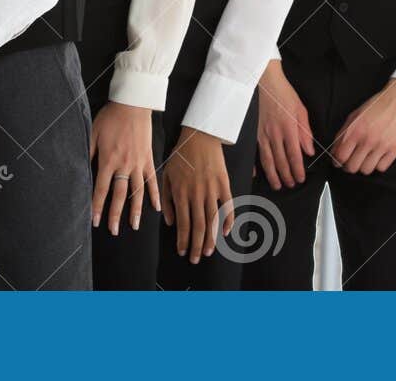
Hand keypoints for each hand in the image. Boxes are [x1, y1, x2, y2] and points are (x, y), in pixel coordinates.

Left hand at [90, 101, 159, 234]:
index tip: (95, 221)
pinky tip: (156, 208)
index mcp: (108, 160)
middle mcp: (124, 165)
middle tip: (113, 230)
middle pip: (119, 195)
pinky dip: (155, 194)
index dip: (97, 207)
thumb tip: (81, 169)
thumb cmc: (110, 118)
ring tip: (134, 226)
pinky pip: (152, 180)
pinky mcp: (148, 159)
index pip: (101, 189)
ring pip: (137, 192)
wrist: (132, 104)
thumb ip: (88, 153)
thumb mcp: (93, 133)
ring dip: (135, 210)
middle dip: (115, 214)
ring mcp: (138, 163)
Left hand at [160, 127, 232, 263]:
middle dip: (197, 246)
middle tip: (196, 259)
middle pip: (198, 226)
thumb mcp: (166, 176)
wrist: (199, 136)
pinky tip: (226, 232)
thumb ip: (167, 200)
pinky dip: (228, 220)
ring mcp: (212, 190)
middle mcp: (197, 194)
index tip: (182, 252)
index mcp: (181, 193)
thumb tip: (169, 223)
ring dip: (211, 239)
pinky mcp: (224, 184)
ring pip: (213, 220)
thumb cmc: (180, 156)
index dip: (183, 240)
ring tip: (209, 252)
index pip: (182, 223)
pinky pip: (228, 206)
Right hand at [256, 59, 313, 189]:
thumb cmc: (284, 95)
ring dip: (272, 175)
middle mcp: (275, 134)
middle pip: (280, 161)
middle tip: (290, 185)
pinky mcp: (255, 132)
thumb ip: (305, 132)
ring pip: (267, 160)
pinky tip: (257, 174)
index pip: (294, 155)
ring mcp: (262, 134)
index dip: (297, 169)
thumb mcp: (301, 110)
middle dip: (286, 176)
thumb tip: (309, 151)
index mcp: (289, 129)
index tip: (300, 179)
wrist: (266, 83)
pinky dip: (255, 165)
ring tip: (277, 185)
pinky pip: (255, 152)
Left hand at [330, 78, 395, 174]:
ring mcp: (382, 145)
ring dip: (364, 166)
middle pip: (352, 167)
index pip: (340, 156)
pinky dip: (378, 164)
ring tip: (366, 159)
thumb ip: (344, 133)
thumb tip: (335, 151)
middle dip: (350, 166)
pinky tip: (378, 157)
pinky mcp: (395, 149)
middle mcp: (367, 139)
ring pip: (366, 170)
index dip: (337, 161)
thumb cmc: (378, 105)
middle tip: (352, 161)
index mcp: (355, 130)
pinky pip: (382, 168)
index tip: (339, 162)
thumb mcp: (355, 115)